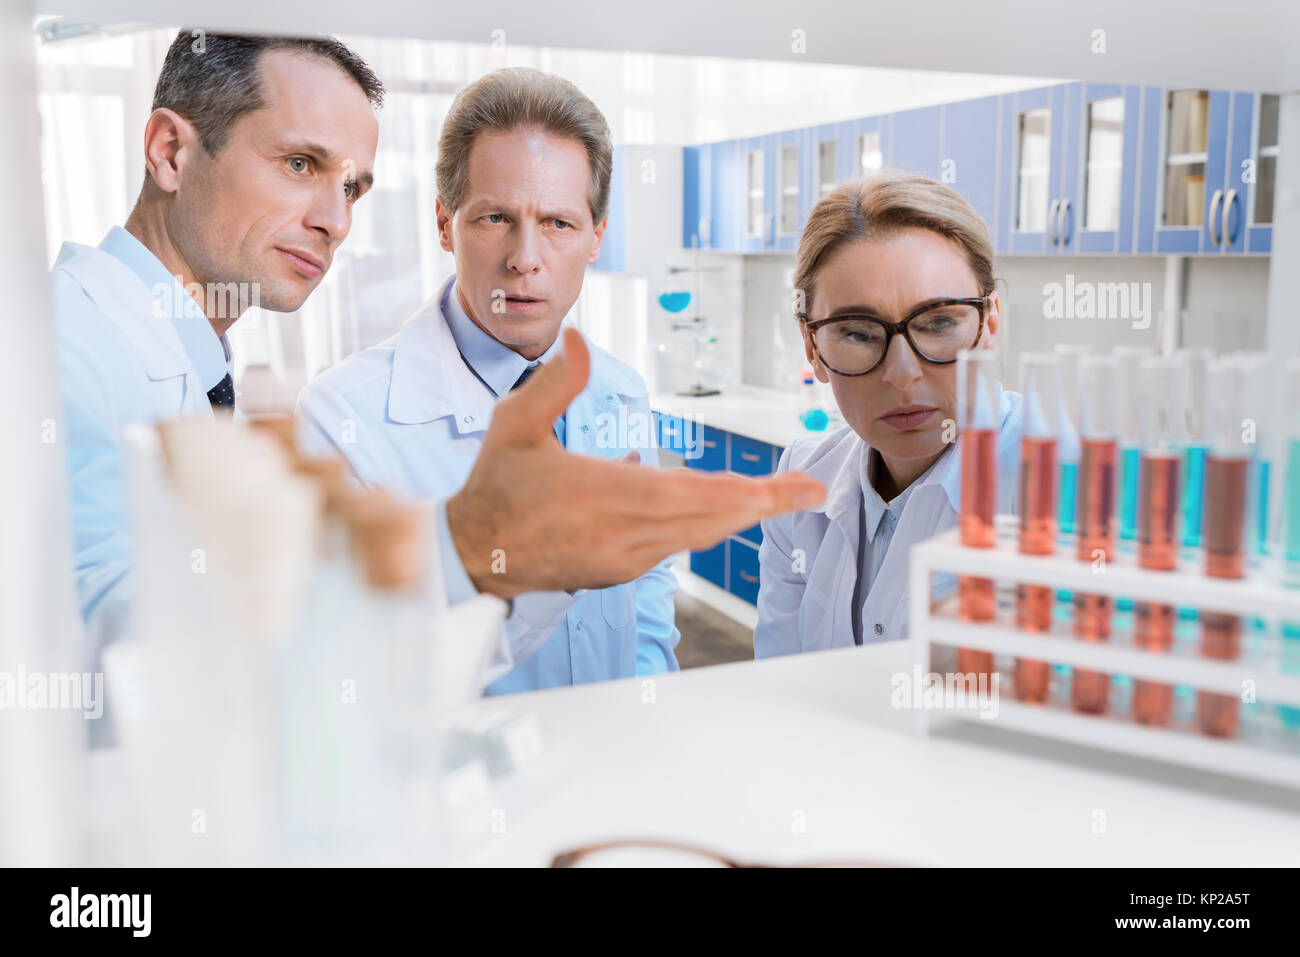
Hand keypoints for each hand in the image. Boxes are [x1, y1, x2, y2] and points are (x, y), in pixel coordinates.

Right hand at [446, 328, 825, 598]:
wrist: (471, 557)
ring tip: (774, 497)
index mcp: (610, 496)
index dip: (755, 494)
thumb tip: (577, 336)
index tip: (797, 490)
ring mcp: (625, 559)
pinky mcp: (618, 571)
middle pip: (714, 520)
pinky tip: (703, 502)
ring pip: (697, 536)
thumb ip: (555, 382)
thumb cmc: (494, 488)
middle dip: (766, 504)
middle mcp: (627, 535)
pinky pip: (671, 544)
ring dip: (737, 515)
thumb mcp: (515, 425)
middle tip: (809, 492)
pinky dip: (696, 522)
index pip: (700, 496)